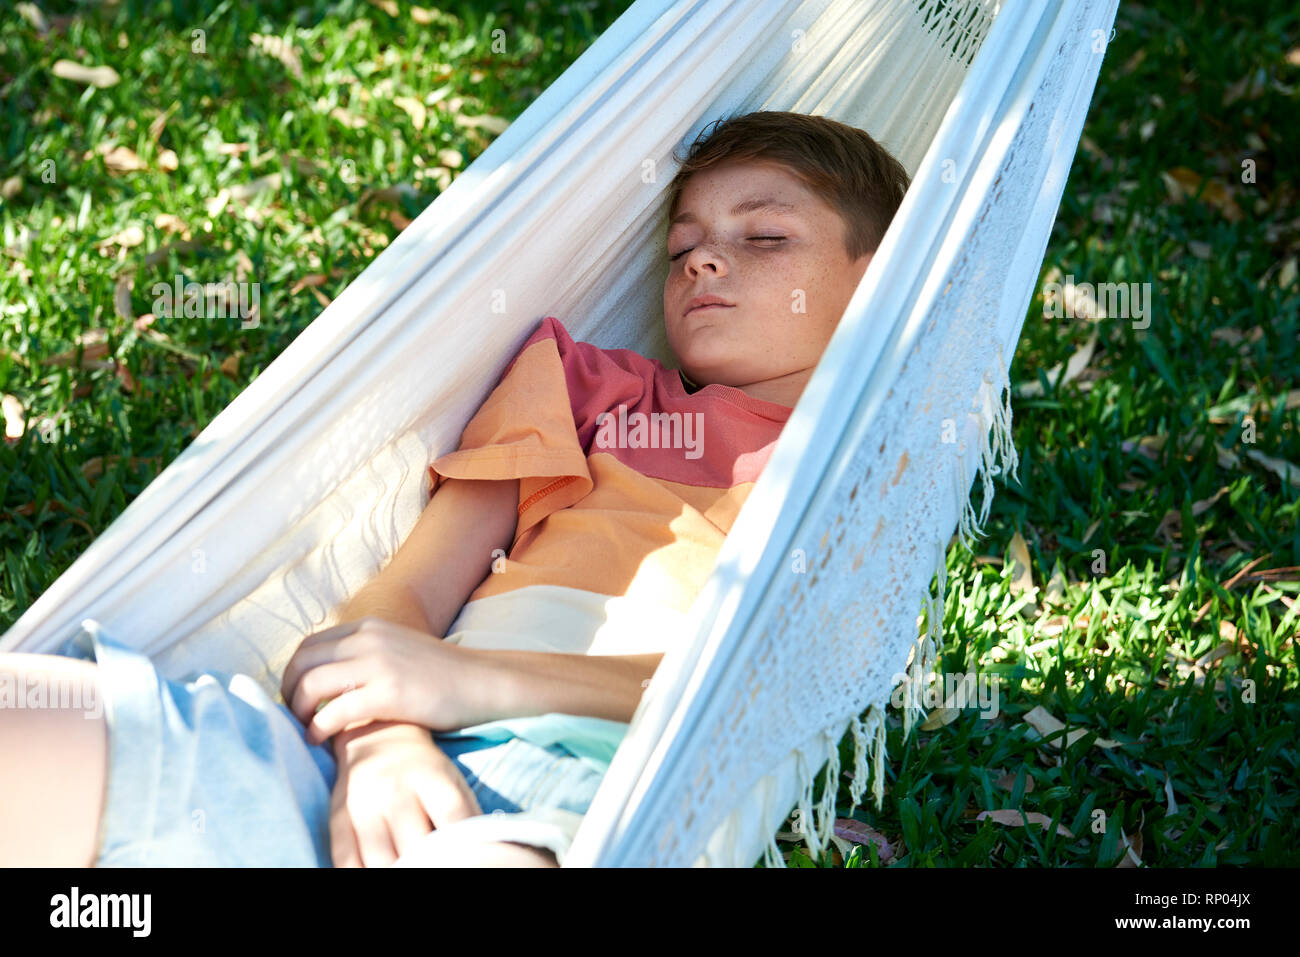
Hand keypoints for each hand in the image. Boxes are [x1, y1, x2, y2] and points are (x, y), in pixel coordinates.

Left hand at [281, 616, 483, 744]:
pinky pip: (334, 711)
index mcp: (369, 627)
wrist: (484, 683)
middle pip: (301, 661)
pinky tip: (320, 740)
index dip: (294, 672)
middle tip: (294, 716)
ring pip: (310, 683)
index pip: (309, 644)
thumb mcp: (399, 649)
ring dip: (298, 710)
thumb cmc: (443, 675)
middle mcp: (368, 638)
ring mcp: (378, 664)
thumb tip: (332, 676)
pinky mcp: (388, 693)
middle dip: (288, 690)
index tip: (297, 697)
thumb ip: (367, 655)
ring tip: (304, 729)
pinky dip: (318, 728)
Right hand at [329, 721, 481, 867]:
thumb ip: (467, 812)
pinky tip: (376, 873)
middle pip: (415, 844)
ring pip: (380, 859)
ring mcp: (362, 806)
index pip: (452, 816)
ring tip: (411, 871)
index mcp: (429, 776)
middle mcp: (394, 790)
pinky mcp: (338, 818)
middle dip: (430, 864)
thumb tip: (487, 845)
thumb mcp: (452, 779)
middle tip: (438, 867)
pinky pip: (346, 859)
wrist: (376, 735)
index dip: (464, 844)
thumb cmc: (424, 768)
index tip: (473, 858)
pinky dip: (359, 873)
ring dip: (396, 871)